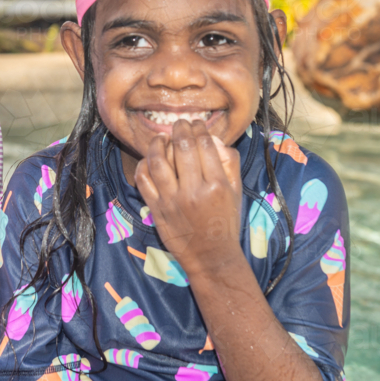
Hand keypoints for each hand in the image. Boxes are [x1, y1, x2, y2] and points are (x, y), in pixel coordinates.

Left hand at [134, 120, 242, 276]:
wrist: (211, 257)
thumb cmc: (226, 222)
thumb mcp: (236, 193)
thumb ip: (230, 164)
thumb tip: (215, 139)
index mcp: (217, 185)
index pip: (205, 145)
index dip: (199, 129)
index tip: (197, 124)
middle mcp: (193, 191)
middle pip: (182, 148)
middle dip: (180, 129)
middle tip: (180, 123)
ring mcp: (172, 201)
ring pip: (159, 161)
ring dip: (158, 143)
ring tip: (162, 137)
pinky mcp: (156, 210)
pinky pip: (144, 181)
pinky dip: (143, 165)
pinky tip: (149, 158)